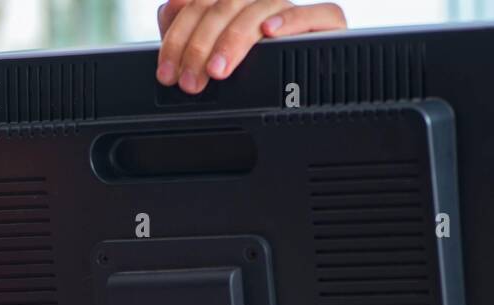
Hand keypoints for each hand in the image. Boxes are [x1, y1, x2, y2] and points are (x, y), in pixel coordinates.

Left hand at [157, 0, 346, 94]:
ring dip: (235, 38)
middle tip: (189, 82)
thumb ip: (184, 33)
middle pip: (227, 5)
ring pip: (262, 8)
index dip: (179, 36)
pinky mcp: (327, 25)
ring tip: (217, 70)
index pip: (202, 3)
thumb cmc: (246, 82)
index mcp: (233, 6)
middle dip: (200, 46)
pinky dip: (291, 20)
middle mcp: (261, 4)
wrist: (296, 105)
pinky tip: (269, 32)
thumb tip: (170, 7)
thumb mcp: (205, 62)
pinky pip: (319, 12)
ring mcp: (292, 12)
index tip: (166, 72)